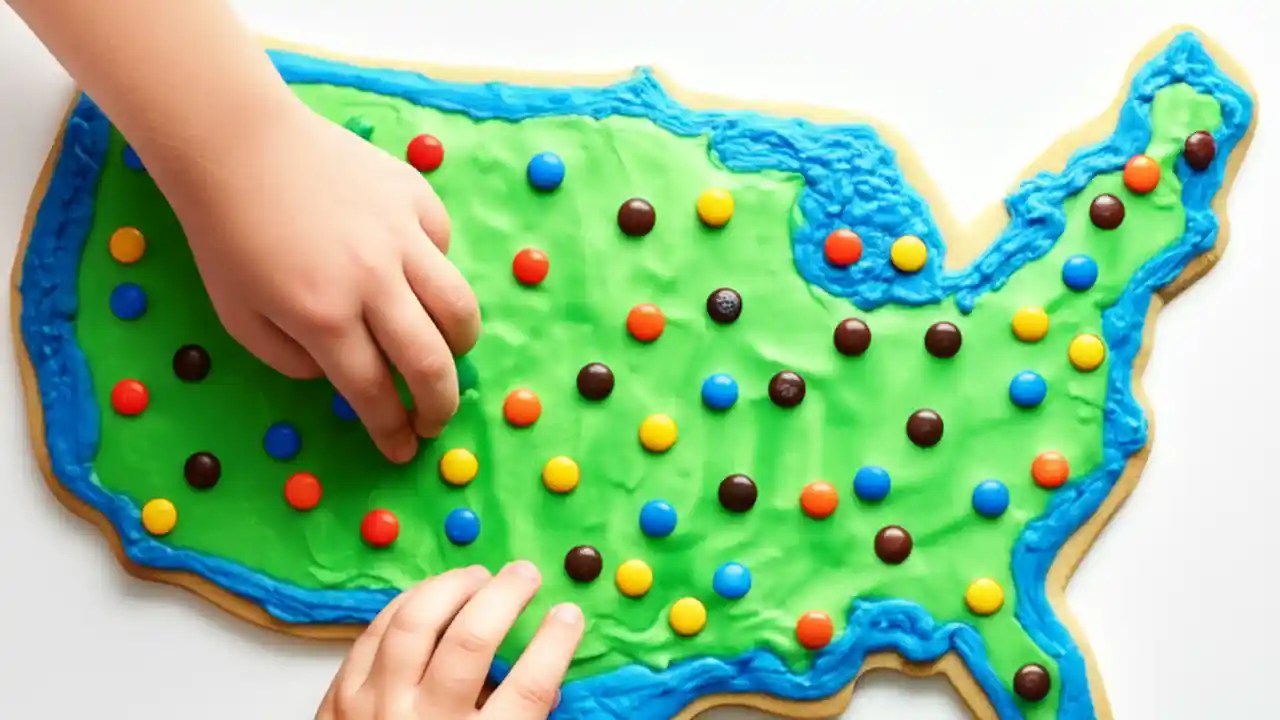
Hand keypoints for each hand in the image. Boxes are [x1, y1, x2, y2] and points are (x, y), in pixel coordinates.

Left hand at [147, 98, 478, 462]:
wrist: (238, 145)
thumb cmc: (228, 235)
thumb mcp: (239, 317)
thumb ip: (292, 361)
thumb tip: (341, 373)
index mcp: (322, 316)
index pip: (373, 391)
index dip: (392, 428)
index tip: (402, 448)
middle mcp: (372, 280)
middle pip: (429, 362)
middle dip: (438, 405)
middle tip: (434, 420)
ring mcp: (401, 236)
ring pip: (459, 308)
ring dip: (460, 345)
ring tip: (449, 355)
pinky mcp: (415, 197)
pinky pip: (443, 249)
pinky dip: (437, 272)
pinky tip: (416, 276)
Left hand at [318, 562, 583, 719]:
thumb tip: (547, 677)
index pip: (529, 687)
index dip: (554, 644)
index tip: (569, 613)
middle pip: (470, 641)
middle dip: (505, 595)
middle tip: (526, 572)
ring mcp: (376, 707)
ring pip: (414, 624)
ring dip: (451, 587)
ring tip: (477, 575)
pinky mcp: (340, 698)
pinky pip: (374, 633)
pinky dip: (404, 605)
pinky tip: (429, 595)